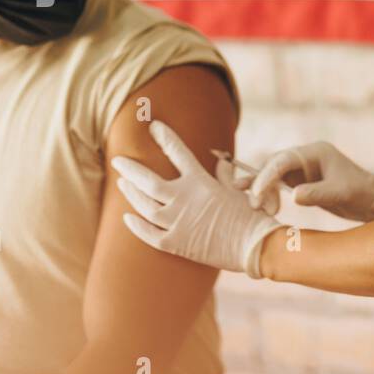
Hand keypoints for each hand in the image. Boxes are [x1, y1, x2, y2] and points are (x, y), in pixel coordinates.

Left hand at [111, 121, 285, 275]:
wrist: (255, 246)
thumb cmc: (250, 217)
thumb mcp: (237, 191)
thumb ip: (224, 176)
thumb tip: (222, 162)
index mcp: (200, 181)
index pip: (177, 152)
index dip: (165, 137)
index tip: (154, 127)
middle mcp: (184, 199)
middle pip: (147, 180)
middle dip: (130, 169)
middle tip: (118, 161)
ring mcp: (177, 222)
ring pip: (143, 205)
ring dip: (131, 194)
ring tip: (122, 185)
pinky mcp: (175, 243)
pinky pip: (148, 234)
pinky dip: (136, 226)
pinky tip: (127, 217)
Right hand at [238, 141, 373, 221]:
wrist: (372, 200)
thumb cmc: (361, 192)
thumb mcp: (341, 193)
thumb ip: (318, 194)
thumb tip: (293, 196)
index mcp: (315, 152)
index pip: (283, 160)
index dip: (267, 175)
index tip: (257, 193)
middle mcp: (305, 157)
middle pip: (273, 166)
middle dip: (260, 184)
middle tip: (256, 206)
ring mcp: (301, 169)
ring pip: (272, 175)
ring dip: (262, 191)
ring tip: (257, 209)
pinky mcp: (299, 182)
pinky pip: (277, 185)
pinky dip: (268, 195)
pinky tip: (262, 207)